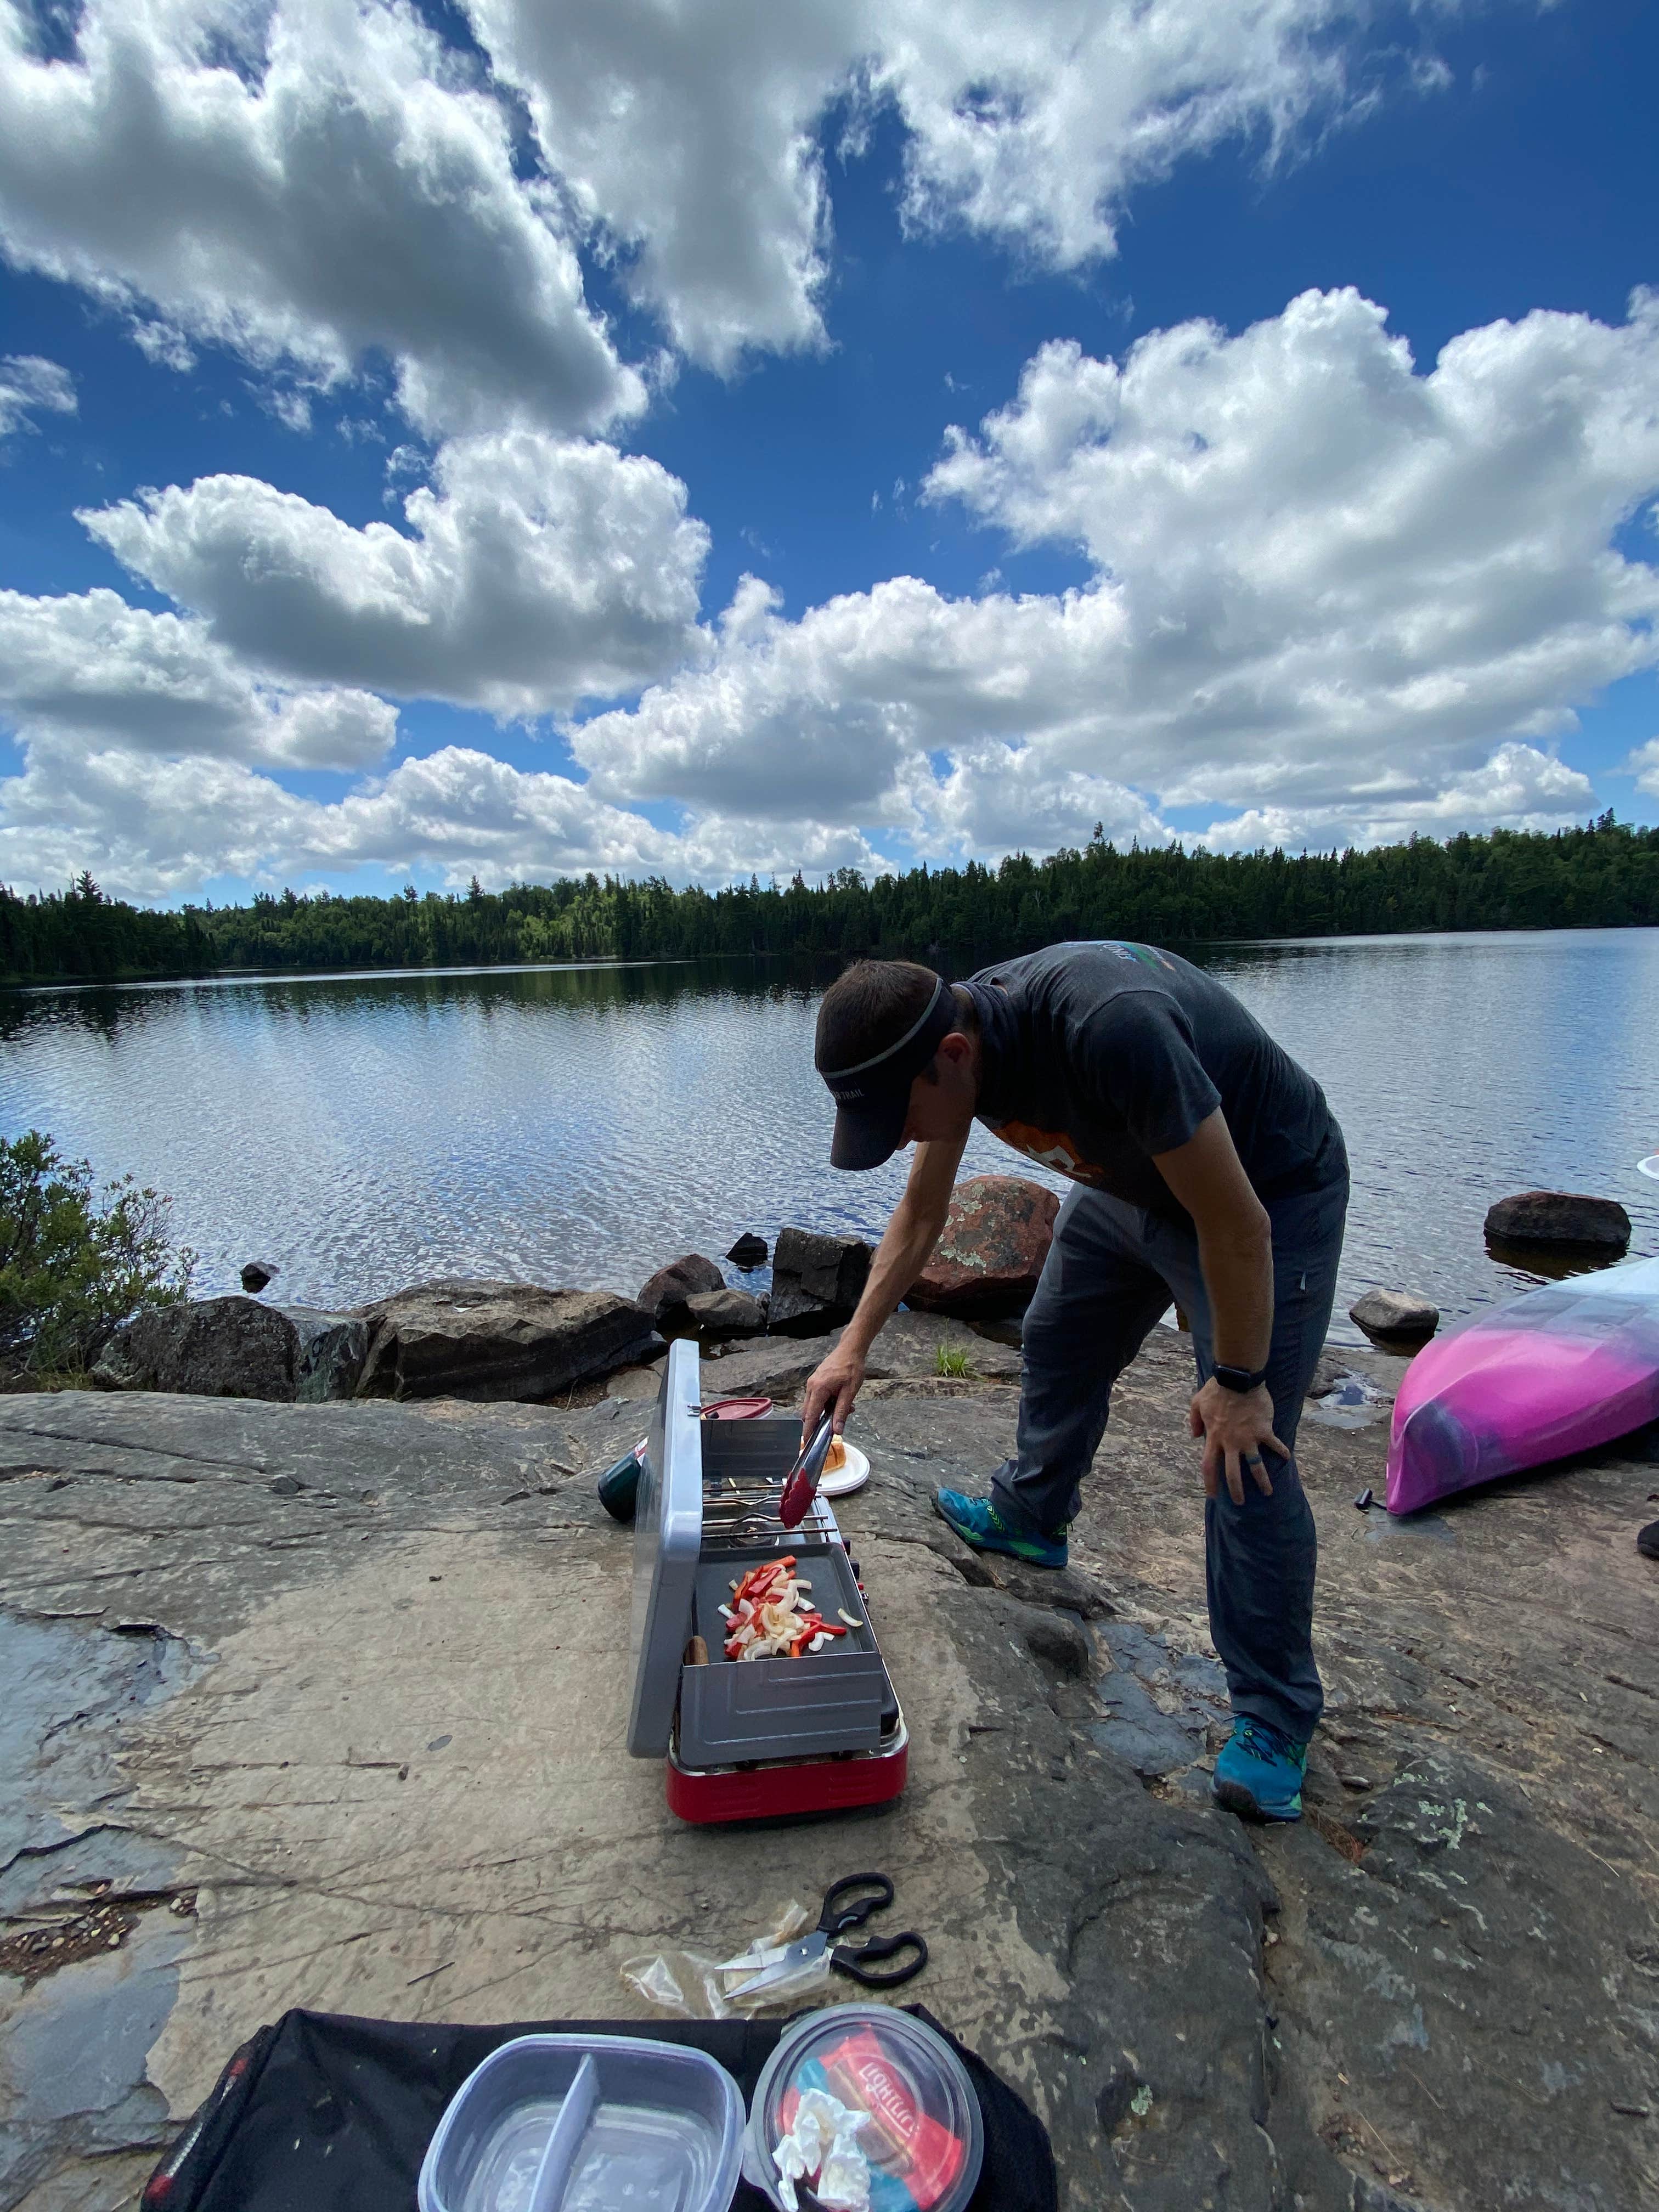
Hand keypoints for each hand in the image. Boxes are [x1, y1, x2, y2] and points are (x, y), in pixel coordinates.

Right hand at [802, 1341, 865, 1439]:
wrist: (850, 1349)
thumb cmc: (851, 1367)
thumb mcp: (850, 1392)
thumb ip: (841, 1412)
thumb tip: (837, 1430)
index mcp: (819, 1389)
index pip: (811, 1415)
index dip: (809, 1430)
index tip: (807, 1441)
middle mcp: (811, 1386)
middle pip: (810, 1412)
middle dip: (821, 1420)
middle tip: (836, 1424)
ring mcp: (812, 1382)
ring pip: (814, 1405)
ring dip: (827, 1410)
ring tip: (846, 1406)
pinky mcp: (816, 1381)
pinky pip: (817, 1397)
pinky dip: (827, 1402)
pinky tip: (840, 1399)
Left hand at [1187, 1379, 1288, 1504]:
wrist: (1238, 1378)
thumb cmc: (1216, 1389)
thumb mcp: (1197, 1403)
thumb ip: (1194, 1421)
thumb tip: (1194, 1436)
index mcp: (1214, 1438)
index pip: (1209, 1466)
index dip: (1210, 1483)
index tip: (1213, 1496)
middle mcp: (1231, 1443)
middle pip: (1233, 1474)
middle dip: (1236, 1491)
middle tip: (1240, 1502)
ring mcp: (1249, 1438)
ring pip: (1256, 1466)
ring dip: (1262, 1481)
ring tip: (1268, 1492)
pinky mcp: (1264, 1431)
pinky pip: (1274, 1445)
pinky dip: (1281, 1452)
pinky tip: (1287, 1459)